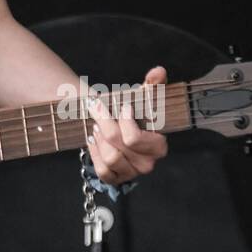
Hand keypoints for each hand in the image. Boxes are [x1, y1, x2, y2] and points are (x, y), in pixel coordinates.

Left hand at [85, 65, 169, 185]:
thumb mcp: (142, 96)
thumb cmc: (129, 112)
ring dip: (99, 138)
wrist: (115, 126)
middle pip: (118, 144)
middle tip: (98, 110)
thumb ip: (153, 84)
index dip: (124, 121)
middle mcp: (148, 164)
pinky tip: (93, 140)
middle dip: (105, 123)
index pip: (134, 138)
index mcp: (158, 146)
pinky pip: (102, 170)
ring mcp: (132, 173)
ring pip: (110, 157)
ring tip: (97, 126)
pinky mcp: (116, 179)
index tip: (122, 107)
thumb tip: (158, 71)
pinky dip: (94, 153)